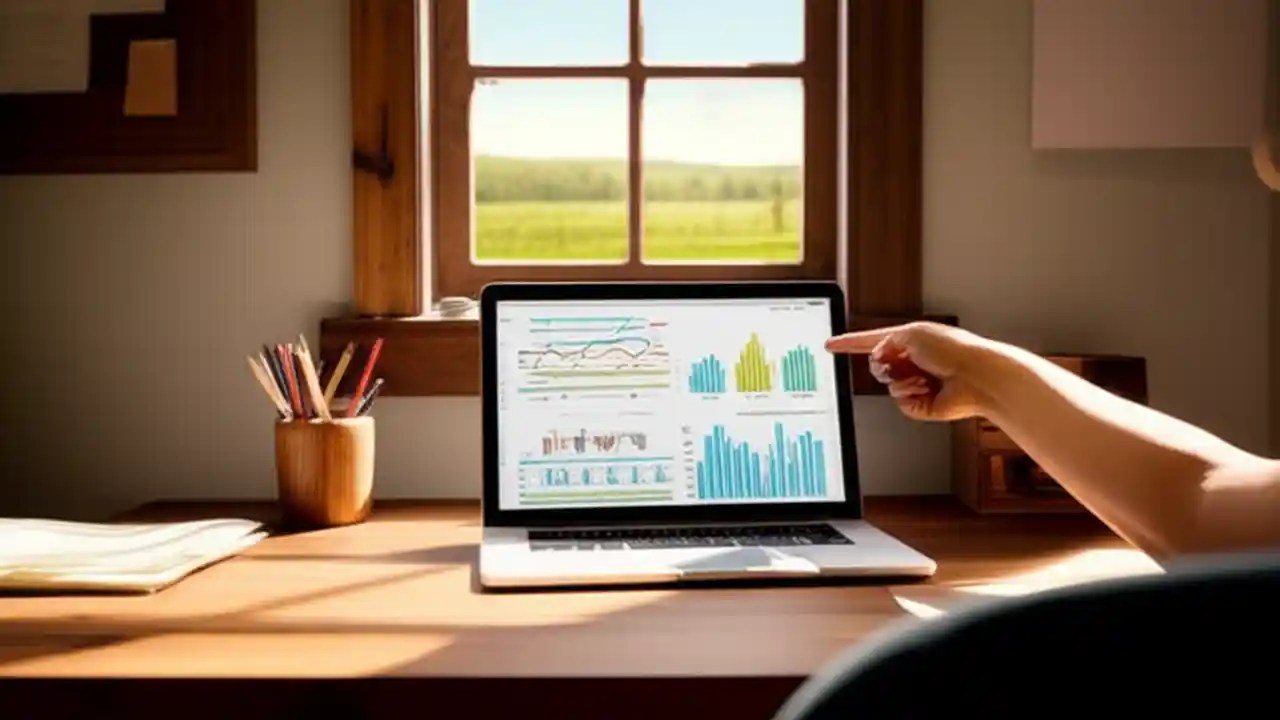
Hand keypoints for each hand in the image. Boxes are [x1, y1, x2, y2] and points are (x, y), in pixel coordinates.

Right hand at [824, 322, 988, 421]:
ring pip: (887, 385)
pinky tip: (930, 390)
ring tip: (925, 378)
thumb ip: (886, 342)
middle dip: (887, 365)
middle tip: (904, 363)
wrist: (976, 377)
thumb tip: (879, 357)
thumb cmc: (952, 350)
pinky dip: (912, 395)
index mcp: (908, 339)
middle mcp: (910, 361)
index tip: (831, 344)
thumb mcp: (911, 334)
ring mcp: (915, 382)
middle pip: (877, 366)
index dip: (850, 342)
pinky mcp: (921, 403)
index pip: (871, 340)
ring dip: (903, 380)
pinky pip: (900, 402)